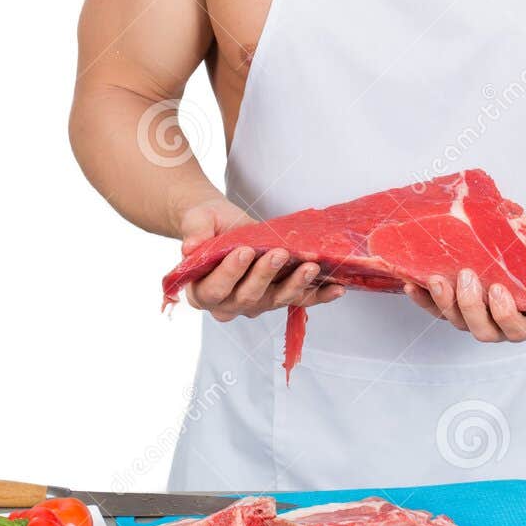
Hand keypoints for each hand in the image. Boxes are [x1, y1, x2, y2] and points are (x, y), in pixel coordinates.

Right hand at [178, 198, 343, 323]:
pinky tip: (336, 288)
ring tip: (310, 267)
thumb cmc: (207, 225)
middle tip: (279, 254)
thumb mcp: (197, 222)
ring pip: (275, 300)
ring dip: (295, 285)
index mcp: (201, 291)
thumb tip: (190, 247)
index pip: (214, 290)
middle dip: (265, 276)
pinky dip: (318, 295)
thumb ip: (194, 234)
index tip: (244, 251)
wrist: (222, 224)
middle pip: (247, 298)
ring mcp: (256, 303)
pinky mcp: (279, 296)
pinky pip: (300, 300)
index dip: (229, 274)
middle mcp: (228, 304)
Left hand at [402, 269, 525, 343]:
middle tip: (467, 278)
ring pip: (458, 322)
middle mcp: (504, 326)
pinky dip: (425, 299)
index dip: (506, 315)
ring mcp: (479, 317)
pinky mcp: (459, 306)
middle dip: (472, 307)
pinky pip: (438, 309)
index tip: (499, 290)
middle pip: (483, 331)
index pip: (518, 330)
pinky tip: (413, 283)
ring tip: (437, 278)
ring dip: (445, 304)